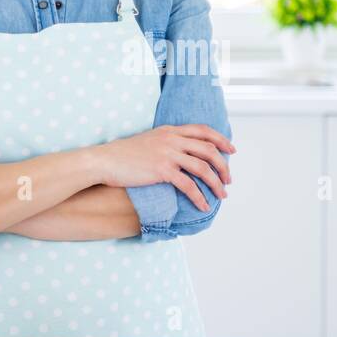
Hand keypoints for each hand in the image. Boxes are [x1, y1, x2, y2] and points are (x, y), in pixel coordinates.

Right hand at [93, 124, 234, 211]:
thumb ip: (166, 142)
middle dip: (224, 166)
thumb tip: (179, 154)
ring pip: (203, 167)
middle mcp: (172, 139)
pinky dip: (199, 197)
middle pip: (209, 149)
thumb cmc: (122, 154)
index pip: (203, 130)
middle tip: (228, 180)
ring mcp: (167, 154)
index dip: (221, 140)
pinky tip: (203, 206)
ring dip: (216, 183)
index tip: (232, 150)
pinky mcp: (161, 170)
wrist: (104, 160)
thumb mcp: (148, 140)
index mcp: (170, 131)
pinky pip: (188, 185)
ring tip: (222, 195)